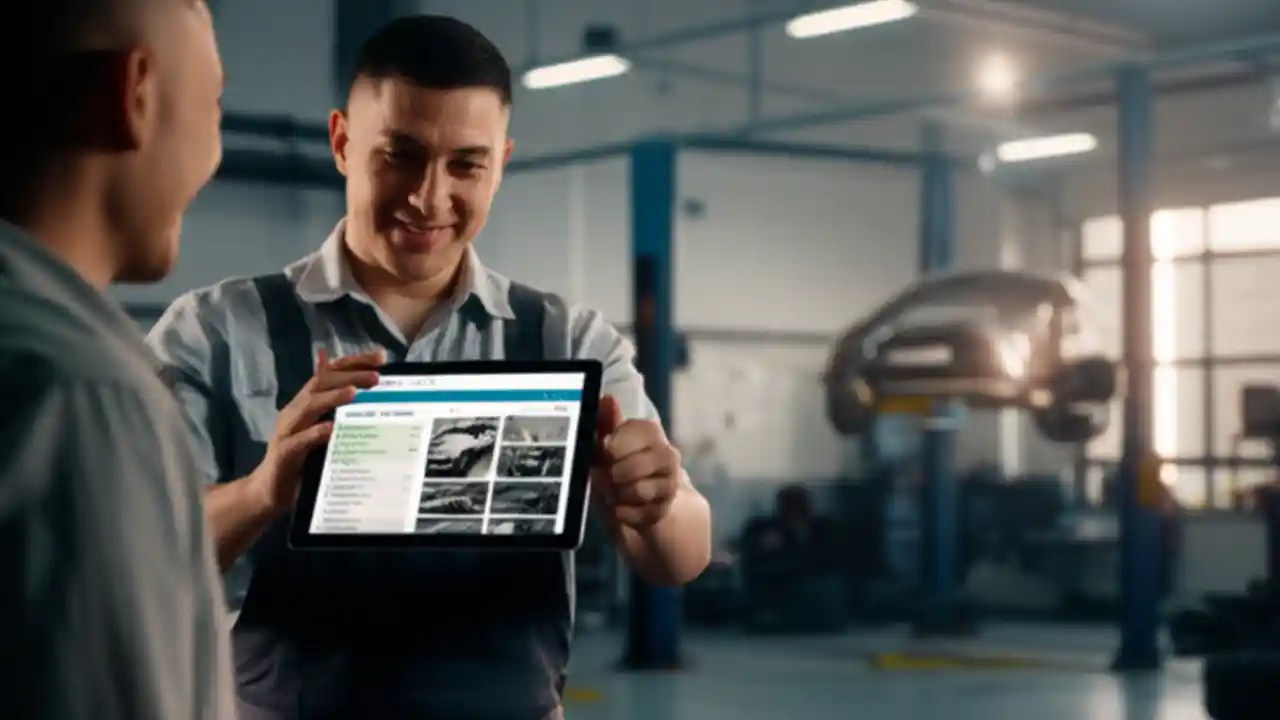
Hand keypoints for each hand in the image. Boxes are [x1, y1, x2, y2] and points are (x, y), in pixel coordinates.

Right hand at [250, 348, 385, 513]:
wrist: (269, 491)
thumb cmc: (301, 459)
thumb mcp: (322, 430)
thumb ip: (336, 409)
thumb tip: (361, 386)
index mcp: (306, 403)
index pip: (330, 372)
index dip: (354, 362)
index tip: (381, 357)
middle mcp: (296, 411)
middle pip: (321, 383)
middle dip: (349, 376)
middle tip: (376, 376)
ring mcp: (287, 431)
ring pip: (309, 406)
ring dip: (332, 397)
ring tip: (354, 392)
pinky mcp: (284, 454)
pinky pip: (299, 441)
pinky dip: (315, 433)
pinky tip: (331, 429)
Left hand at [590, 395, 681, 531]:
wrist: (639, 505)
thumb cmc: (618, 468)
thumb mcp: (606, 446)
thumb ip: (606, 423)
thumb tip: (608, 398)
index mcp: (651, 433)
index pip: (638, 431)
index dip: (616, 445)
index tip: (606, 451)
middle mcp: (667, 454)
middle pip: (635, 465)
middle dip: (613, 475)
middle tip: (606, 478)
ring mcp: (671, 483)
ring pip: (640, 491)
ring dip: (618, 496)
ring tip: (612, 494)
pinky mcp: (667, 509)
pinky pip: (641, 514)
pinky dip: (624, 514)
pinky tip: (622, 509)